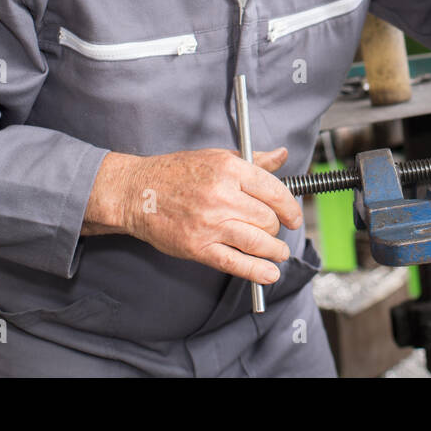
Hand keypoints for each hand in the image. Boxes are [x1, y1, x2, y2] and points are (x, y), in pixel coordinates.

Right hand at [86, 146, 301, 283]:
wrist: (137, 192)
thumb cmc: (176, 173)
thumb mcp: (217, 157)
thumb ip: (254, 160)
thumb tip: (281, 156)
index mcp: (230, 170)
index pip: (275, 191)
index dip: (290, 208)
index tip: (293, 217)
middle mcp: (222, 196)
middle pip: (268, 219)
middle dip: (276, 228)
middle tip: (275, 231)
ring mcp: (210, 224)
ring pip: (257, 242)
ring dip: (274, 251)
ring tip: (278, 253)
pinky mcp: (198, 247)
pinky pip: (235, 263)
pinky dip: (256, 271)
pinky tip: (269, 274)